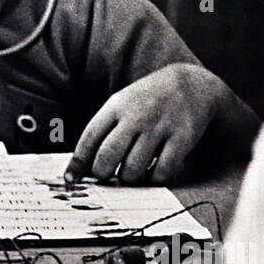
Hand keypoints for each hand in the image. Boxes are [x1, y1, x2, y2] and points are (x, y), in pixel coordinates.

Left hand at [66, 63, 232, 184]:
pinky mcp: (182, 139)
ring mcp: (159, 127)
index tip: (71, 180)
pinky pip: (162, 172)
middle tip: (108, 174)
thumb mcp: (122, 104)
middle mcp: (136, 116)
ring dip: (129, 177)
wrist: (192, 84)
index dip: (78, 162)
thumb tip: (81, 166)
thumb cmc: (147, 101)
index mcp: (116, 106)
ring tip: (132, 170)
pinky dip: (154, 178)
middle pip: (107, 157)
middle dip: (103, 173)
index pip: (90, 138)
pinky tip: (154, 171)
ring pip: (132, 169)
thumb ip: (103, 131)